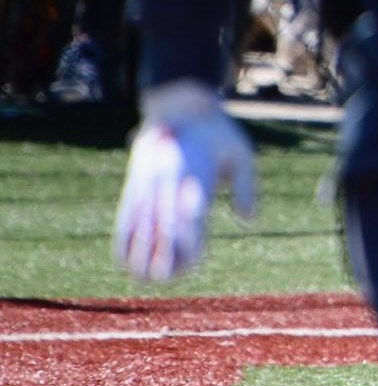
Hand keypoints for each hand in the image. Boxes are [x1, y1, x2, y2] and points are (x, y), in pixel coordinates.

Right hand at [113, 79, 257, 282]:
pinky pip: (125, 215)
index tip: (193, 262)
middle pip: (163, 225)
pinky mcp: (136, 183)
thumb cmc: (216, 132)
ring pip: (141, 224)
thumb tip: (247, 221)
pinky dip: (123, 238)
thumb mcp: (241, 152)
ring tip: (143, 281)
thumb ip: (247, 187)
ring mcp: (149, 183)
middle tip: (165, 280)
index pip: (192, 216)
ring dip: (141, 254)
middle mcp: (169, 182)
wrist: (179, 104)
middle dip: (163, 255)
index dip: (190, 240)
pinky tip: (122, 261)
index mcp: (196, 176)